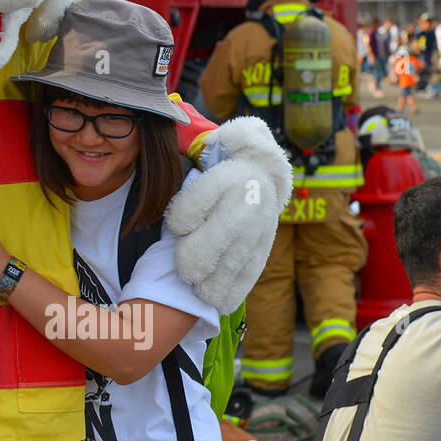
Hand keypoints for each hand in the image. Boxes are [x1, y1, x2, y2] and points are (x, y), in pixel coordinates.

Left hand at [165, 117, 290, 314]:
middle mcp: (251, 201)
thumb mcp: (215, 137)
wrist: (265, 170)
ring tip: (199, 294)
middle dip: (198, 256)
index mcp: (233, 173)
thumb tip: (214, 138)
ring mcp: (260, 227)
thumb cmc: (224, 154)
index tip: (175, 224)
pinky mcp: (263, 247)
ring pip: (235, 260)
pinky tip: (218, 304)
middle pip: (221, 237)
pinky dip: (233, 291)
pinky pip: (249, 273)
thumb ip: (206, 137)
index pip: (204, 199)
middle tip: (184, 268)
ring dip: (215, 281)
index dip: (184, 217)